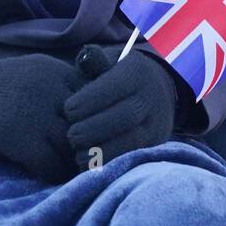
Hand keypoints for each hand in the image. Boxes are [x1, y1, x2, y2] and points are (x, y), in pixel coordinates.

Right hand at [0, 54, 87, 183]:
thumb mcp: (36, 74)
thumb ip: (65, 88)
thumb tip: (98, 118)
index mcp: (60, 71)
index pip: (99, 102)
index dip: (96, 124)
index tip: (92, 138)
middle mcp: (53, 87)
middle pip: (90, 127)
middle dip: (88, 146)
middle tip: (81, 159)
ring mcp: (37, 111)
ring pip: (73, 149)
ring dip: (70, 163)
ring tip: (63, 167)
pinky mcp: (19, 136)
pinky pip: (51, 165)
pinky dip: (51, 174)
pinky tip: (43, 171)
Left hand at [63, 45, 177, 168]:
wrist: (157, 90)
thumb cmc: (119, 75)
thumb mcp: (110, 61)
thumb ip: (94, 61)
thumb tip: (83, 59)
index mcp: (138, 72)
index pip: (115, 86)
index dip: (90, 100)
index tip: (68, 110)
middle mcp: (151, 97)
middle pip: (125, 116)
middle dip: (94, 128)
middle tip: (71, 136)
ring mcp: (157, 123)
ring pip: (133, 141)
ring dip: (102, 151)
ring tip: (78, 154)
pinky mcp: (155, 144)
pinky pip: (134, 157)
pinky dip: (111, 164)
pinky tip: (90, 165)